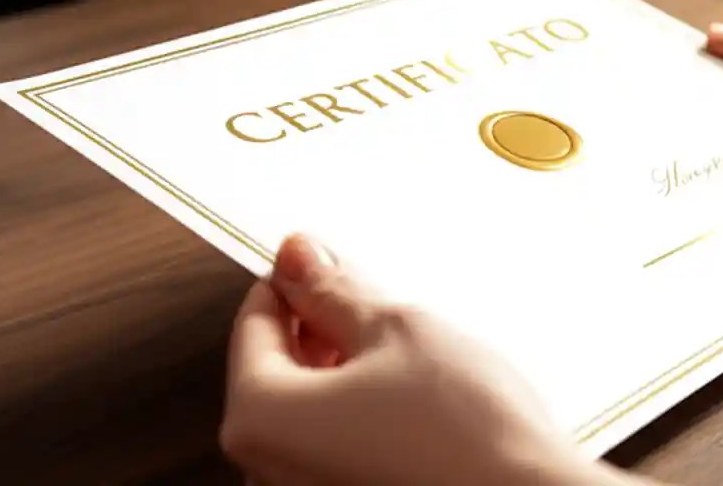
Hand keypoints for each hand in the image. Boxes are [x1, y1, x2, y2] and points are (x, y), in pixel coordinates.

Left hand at [221, 235, 636, 485]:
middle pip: (276, 371)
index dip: (295, 279)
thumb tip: (301, 259)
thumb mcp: (399, 330)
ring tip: (405, 354)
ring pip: (308, 411)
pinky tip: (412, 401)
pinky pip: (335, 446)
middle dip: (321, 329)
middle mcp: (266, 470)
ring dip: (344, 372)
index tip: (322, 259)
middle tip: (374, 304)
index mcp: (259, 418)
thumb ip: (336, 292)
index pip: (254, 321)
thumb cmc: (468, 434)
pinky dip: (361, 415)